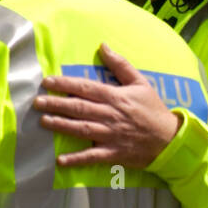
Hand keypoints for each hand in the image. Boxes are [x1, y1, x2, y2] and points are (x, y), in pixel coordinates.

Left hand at [33, 43, 182, 168]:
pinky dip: (77, 159)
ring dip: (61, 125)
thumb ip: (120, 65)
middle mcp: (111, 115)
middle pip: (79, 108)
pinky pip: (92, 156)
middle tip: (37, 102)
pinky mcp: (113, 153)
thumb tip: (103, 46)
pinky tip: (60, 160)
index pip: (86, 88)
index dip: (65, 84)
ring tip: (43, 121)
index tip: (47, 82)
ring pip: (82, 129)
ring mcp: (111, 135)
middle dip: (56, 104)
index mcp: (116, 97)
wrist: (170, 139)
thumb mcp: (141, 83)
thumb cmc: (153, 110)